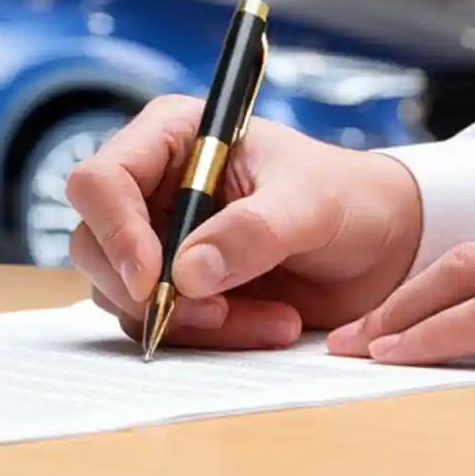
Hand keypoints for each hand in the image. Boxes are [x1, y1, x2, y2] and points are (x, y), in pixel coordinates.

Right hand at [65, 95, 423, 350]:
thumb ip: (253, 231)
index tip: (154, 280)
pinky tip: (269, 322)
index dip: (114, 231)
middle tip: (215, 311)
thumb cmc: (348, 198)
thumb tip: (187, 273)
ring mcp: (157, 241)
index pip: (100, 180)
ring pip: (123, 294)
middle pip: (93, 244)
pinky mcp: (175, 289)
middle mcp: (151, 188)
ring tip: (271, 317)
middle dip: (148, 290)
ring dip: (190, 321)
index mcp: (170, 138)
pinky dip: (210, 337)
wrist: (381, 247)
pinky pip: (159, 325)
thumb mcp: (310, 204)